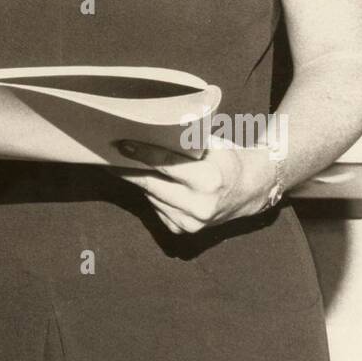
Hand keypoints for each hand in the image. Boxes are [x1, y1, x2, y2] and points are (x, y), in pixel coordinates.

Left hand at [112, 135, 277, 234]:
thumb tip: (148, 130)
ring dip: (139, 182)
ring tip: (127, 165)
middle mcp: (200, 205)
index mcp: (210, 180)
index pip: (166, 165)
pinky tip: (152, 183)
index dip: (141, 154)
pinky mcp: (184, 231)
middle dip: (130, 169)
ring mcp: (191, 222)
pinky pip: (158, 209)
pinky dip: (153, 195)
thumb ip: (184, 143)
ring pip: (152, 197)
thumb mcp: (212, 146)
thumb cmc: (228, 160)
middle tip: (111, 155)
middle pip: (152, 184)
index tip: (122, 145)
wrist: (250, 190)